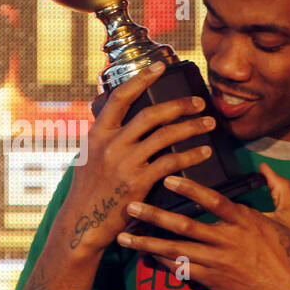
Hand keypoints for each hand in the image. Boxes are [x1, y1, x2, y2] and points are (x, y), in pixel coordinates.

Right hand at [56, 63, 216, 256]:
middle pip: (151, 114)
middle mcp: (110, 144)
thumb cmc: (89, 191)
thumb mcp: (90, 156)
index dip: (142, 78)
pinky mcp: (137, 182)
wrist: (82, 224)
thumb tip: (123, 118)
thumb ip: (107, 137)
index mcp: (97, 133)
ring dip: (191, 127)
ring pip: (165, 136)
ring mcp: (124, 163)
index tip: (159, 66)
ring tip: (208, 123)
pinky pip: (170, 162)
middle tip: (199, 102)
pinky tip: (203, 152)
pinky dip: (191, 155)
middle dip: (179, 105)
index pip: (121, 97)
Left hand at [115, 163, 289, 289]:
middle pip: (185, 226)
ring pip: (176, 250)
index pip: (213, 201)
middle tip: (129, 206)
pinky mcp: (214, 282)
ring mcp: (218, 263)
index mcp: (245, 221)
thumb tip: (265, 167)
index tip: (167, 179)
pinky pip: (183, 270)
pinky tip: (145, 255)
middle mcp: (227, 241)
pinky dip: (163, 263)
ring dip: (148, 242)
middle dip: (154, 216)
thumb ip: (281, 188)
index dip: (189, 190)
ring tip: (124, 235)